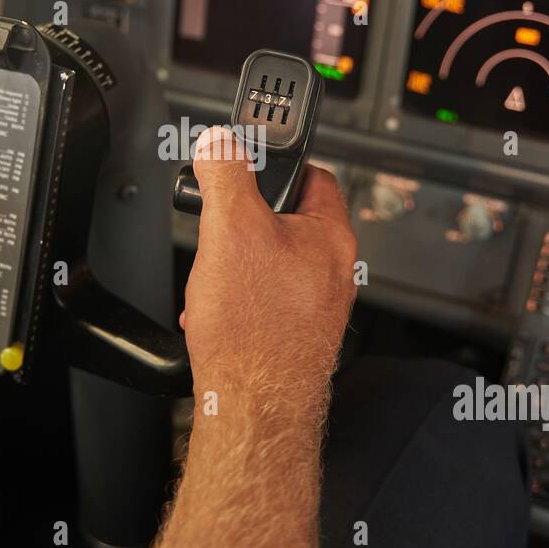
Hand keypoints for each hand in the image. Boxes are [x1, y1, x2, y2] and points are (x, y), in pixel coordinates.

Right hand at [180, 126, 357, 410]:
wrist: (254, 405)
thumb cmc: (255, 327)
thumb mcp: (230, 227)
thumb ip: (227, 173)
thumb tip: (222, 142)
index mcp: (330, 235)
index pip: (314, 174)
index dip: (277, 163)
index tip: (251, 162)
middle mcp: (333, 270)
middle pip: (286, 220)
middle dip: (244, 224)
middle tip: (220, 228)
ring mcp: (317, 306)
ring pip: (271, 264)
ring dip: (236, 266)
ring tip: (215, 279)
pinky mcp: (298, 335)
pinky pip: (266, 302)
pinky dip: (238, 301)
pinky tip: (216, 313)